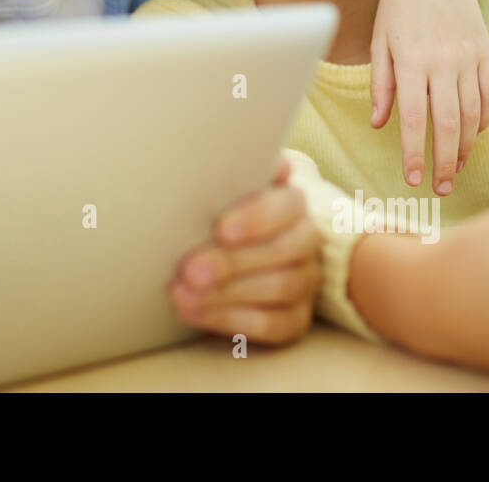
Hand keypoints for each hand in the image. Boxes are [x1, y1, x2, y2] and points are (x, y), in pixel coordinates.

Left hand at [169, 156, 321, 344]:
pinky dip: (231, 319)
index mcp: (290, 202)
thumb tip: (258, 164)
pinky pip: (275, 325)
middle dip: (232, 262)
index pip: (287, 205)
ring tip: (182, 294)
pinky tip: (194, 313)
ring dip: (226, 294)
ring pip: (280, 288)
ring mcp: (306, 280)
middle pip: (283, 250)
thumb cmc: (217, 211)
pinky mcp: (296, 316)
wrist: (219, 249)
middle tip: (189, 270)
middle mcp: (306, 239)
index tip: (220, 229)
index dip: (256, 217)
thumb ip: (227, 176)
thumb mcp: (219, 191)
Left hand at [370, 0, 488, 195]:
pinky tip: (473, 136)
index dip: (414, 152)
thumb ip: (381, 84)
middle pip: (449, 124)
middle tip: (438, 189)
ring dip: (466, 147)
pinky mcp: (486, 53)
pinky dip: (484, 120)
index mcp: (412, 61)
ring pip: (473, 114)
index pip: (413, 118)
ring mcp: (470, 58)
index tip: (413, 179)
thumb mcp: (379, 40)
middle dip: (445, 161)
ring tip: (455, 170)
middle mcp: (444, 62)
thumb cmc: (399, 6)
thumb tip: (380, 125)